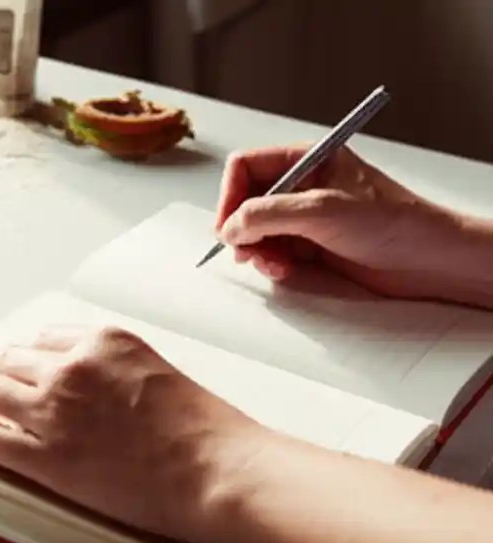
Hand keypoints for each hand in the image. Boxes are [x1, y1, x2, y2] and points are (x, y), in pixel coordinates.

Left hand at [0, 325, 271, 542]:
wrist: (218, 470)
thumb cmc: (207, 431)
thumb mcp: (159, 374)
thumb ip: (117, 372)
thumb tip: (94, 388)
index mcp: (103, 342)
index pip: (44, 339)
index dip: (16, 349)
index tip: (4, 355)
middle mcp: (70, 368)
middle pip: (7, 358)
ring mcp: (52, 411)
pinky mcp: (43, 456)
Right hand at [216, 145, 488, 304]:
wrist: (427, 260)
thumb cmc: (393, 223)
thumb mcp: (323, 210)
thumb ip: (268, 214)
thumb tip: (229, 226)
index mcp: (307, 160)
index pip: (246, 167)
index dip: (231, 196)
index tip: (228, 225)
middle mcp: (302, 185)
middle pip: (245, 201)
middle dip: (242, 229)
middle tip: (245, 250)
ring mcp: (304, 216)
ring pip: (255, 230)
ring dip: (256, 250)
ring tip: (273, 264)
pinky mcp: (310, 244)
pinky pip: (272, 251)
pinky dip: (271, 263)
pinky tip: (285, 270)